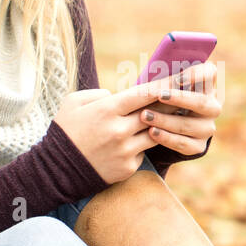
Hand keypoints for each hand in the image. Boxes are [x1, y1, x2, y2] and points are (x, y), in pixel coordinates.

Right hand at [51, 63, 218, 183]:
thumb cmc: (65, 131)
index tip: (183, 76)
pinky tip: (145, 139)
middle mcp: (119, 130)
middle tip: (189, 92)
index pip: (144, 93)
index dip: (166, 84)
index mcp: (106, 110)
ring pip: (156, 132)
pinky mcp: (127, 168)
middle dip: (173, 102)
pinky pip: (145, 151)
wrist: (56, 170)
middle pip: (155, 112)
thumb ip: (99, 94)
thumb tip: (119, 95)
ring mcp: (125, 151)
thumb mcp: (74, 102)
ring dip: (164, 124)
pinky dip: (145, 144)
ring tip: (176, 114)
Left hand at [137, 60, 218, 156]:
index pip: (210, 73)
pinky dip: (167, 138)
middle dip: (179, 99)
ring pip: (188, 125)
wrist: (168, 128)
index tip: (178, 78)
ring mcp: (207, 128)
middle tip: (159, 95)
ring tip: (145, 116)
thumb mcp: (166, 86)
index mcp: (206, 86)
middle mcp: (212, 107)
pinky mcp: (199, 146)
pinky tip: (152, 132)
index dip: (197, 75)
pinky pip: (184, 143)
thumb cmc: (164, 99)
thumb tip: (154, 74)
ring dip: (165, 120)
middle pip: (201, 102)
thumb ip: (165, 78)